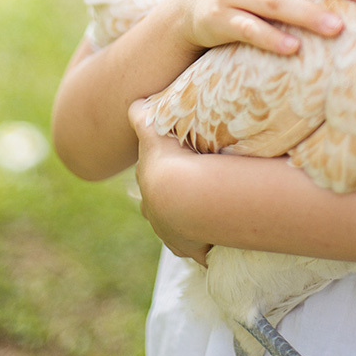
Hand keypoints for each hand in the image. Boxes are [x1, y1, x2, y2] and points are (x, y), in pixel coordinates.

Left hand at [129, 100, 210, 266]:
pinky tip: (221, 243)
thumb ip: (140, 117)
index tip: (171, 173)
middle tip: (190, 196)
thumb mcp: (152, 132)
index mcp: (149, 189)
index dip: (159, 178)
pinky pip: (204, 252)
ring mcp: (175, 236)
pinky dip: (211, 249)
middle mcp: (157, 216)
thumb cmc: (170, 160)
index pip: (150, 184)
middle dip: (172, 205)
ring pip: (181, 233)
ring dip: (192, 227)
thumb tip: (134, 102)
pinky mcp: (194, 250)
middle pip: (160, 212)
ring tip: (209, 220)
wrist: (182, 195)